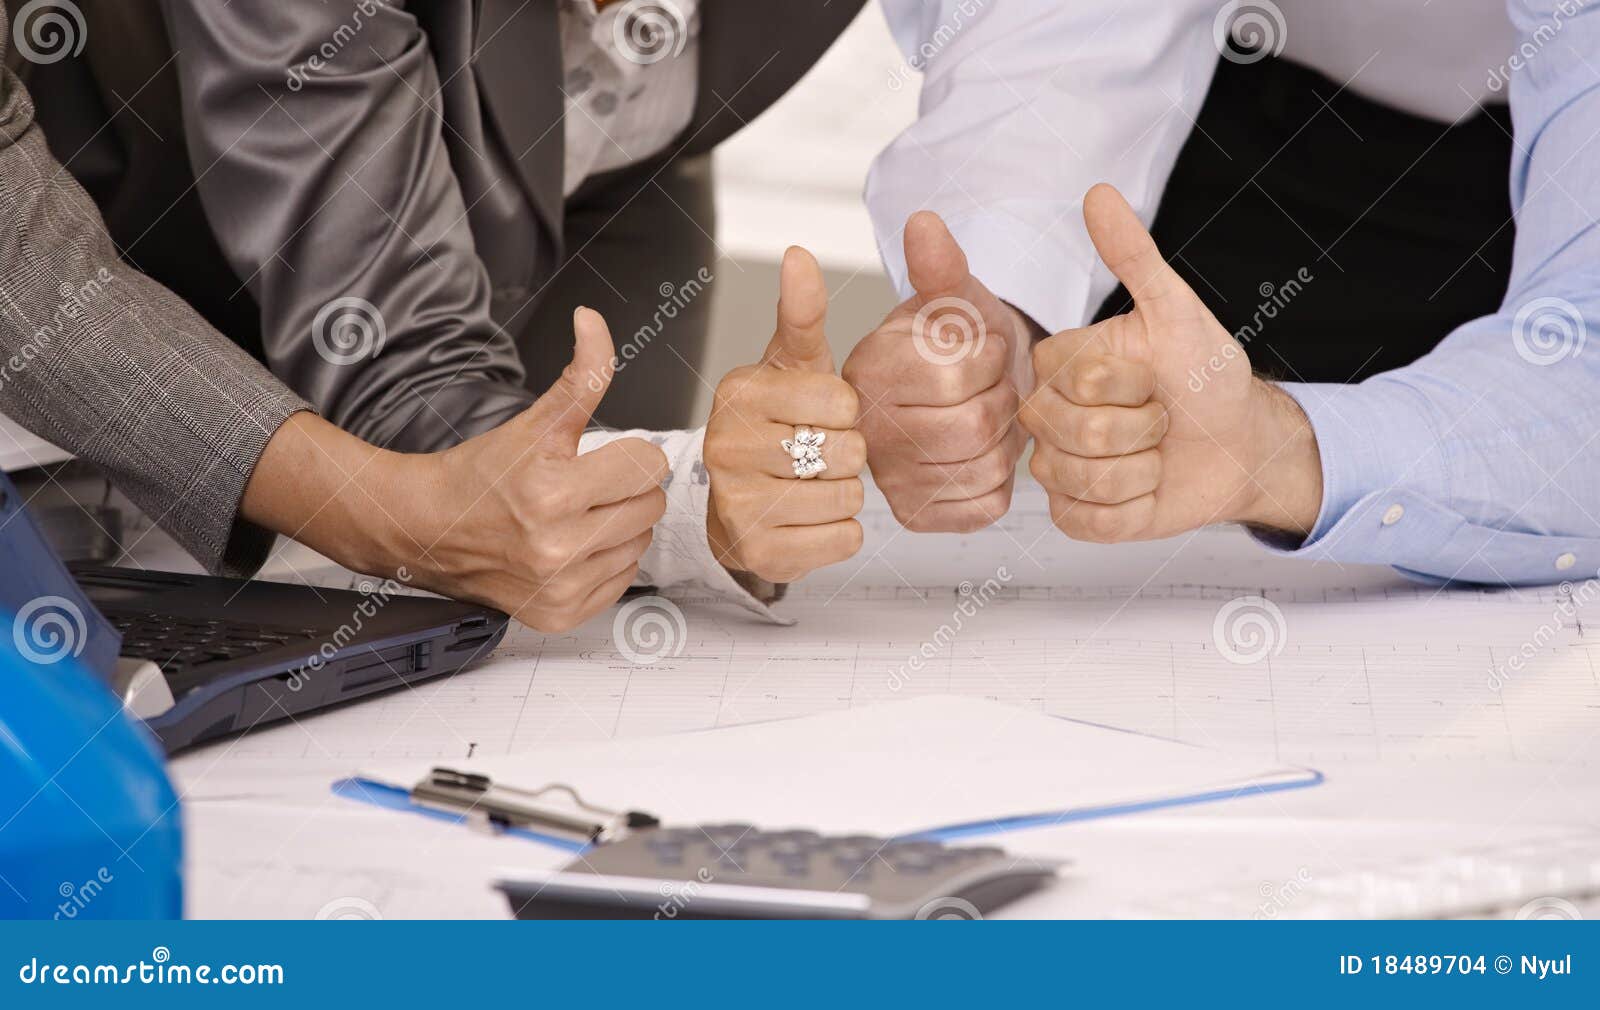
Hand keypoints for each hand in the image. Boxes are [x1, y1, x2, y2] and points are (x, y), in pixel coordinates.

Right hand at [261, 307, 665, 632]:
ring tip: (575, 516)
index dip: (626, 454)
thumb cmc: (479, 475)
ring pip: (640, 542)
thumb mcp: (534, 421)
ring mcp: (560, 587)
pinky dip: (605, 561)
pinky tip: (571, 547)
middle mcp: (557, 547)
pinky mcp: (561, 614)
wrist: (426, 530)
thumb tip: (594, 321)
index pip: (648, 465)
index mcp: (552, 493)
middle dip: (624, 488)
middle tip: (585, 486)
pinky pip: (623, 579)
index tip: (596, 458)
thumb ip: (580, 374)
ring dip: (618, 525)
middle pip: (649, 505)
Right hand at [704, 247, 866, 582]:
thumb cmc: (778, 422)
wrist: (740, 499)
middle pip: (846, 451)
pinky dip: (840, 533)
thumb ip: (801, 312)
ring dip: (845, 494)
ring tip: (813, 485)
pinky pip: (843, 540)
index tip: (818, 414)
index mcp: (738, 393)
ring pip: (848, 498)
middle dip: (847, 455)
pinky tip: (811, 519)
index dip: (845, 410)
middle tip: (817, 455)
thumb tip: (798, 254)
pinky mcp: (759, 554)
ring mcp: (739, 505)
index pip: (841, 400)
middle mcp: (727, 448)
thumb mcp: (792, 364)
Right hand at [842, 212, 1032, 532]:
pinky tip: (984, 454)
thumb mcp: (953, 297)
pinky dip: (1002, 478)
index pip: (954, 374)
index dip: (989, 358)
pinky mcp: (917, 516)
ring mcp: (889, 480)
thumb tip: (924, 223)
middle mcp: (867, 431)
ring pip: (984, 467)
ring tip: (989, 417)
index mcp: (869, 370)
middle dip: (1003, 400)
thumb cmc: (956, 342)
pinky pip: (987, 504)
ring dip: (1006, 439)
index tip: (982, 348)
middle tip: (993, 386)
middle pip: (973, 425)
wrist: (959, 392)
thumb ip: (941, 265)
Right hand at [1019, 184, 1322, 542]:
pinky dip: (1133, 510)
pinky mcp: (1073, 516)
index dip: (1131, 384)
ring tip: (1154, 454)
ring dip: (1141, 471)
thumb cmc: (1206, 379)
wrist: (1239, 445)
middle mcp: (1047, 414)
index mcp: (1060, 364)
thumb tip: (1098, 193)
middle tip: (1159, 419)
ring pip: (1081, 480)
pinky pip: (1089, 522)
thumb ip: (1134, 256)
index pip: (1079, 380)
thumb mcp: (1179, 313)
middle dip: (1140, 430)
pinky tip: (1146, 489)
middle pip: (1074, 433)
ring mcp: (1056, 468)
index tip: (1152, 378)